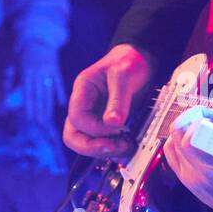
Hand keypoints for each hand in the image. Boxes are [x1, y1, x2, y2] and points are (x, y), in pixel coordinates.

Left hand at [19, 43, 64, 124]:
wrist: (38, 35)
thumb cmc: (23, 50)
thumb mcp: (16, 62)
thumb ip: (13, 77)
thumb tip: (9, 92)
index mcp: (26, 71)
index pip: (27, 93)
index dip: (29, 107)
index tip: (30, 120)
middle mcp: (37, 72)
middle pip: (39, 95)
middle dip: (39, 111)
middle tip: (41, 126)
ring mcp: (48, 71)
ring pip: (48, 91)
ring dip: (48, 107)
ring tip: (49, 120)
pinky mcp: (56, 68)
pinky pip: (59, 82)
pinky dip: (60, 93)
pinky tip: (61, 104)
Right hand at [63, 43, 153, 157]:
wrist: (140, 60)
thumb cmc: (128, 62)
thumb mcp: (124, 75)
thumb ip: (118, 99)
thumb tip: (112, 123)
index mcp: (82, 91)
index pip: (77, 118)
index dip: (95, 128)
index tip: (117, 127)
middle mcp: (83, 107)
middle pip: (73, 136)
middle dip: (92, 147)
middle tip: (115, 147)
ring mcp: (93, 117)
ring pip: (85, 143)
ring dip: (103, 151)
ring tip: (125, 147)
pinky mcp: (105, 125)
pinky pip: (101, 143)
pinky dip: (112, 149)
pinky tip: (128, 146)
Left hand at [162, 95, 212, 211]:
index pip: (190, 138)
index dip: (202, 118)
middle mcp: (198, 173)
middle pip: (178, 132)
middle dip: (196, 115)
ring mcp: (188, 177)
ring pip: (172, 139)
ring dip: (189, 126)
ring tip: (211, 129)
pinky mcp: (184, 179)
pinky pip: (171, 151)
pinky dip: (182, 140)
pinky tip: (201, 140)